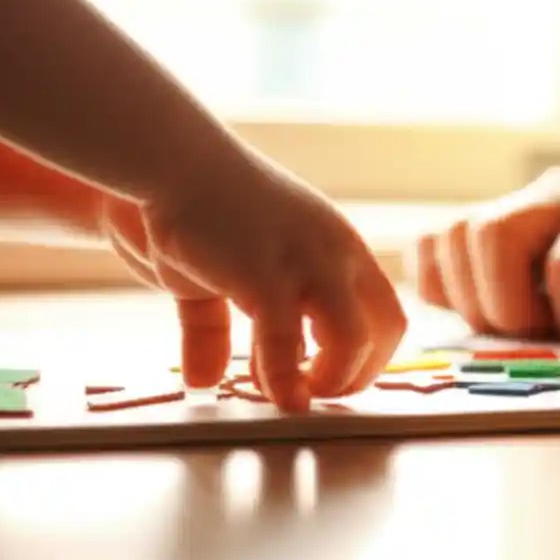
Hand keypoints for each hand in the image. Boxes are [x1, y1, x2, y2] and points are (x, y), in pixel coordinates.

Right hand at [102, 159, 405, 411]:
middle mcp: (337, 252)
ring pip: (354, 340)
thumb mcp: (215, 275)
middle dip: (362, 374)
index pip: (385, 310)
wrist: (171, 159)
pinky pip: (289, 344)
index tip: (329, 380)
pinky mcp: (267, 275)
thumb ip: (214, 327)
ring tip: (298, 400)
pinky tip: (271, 395)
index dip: (368, 356)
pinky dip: (284, 380)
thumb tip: (205, 378)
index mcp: (338, 246)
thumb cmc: (194, 209)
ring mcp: (307, 262)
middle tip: (322, 396)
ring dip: (333, 381)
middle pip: (388, 327)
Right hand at [409, 164, 559, 339]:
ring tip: (513, 323)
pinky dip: (440, 283)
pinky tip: (481, 306)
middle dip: (507, 306)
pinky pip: (431, 243)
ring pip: (453, 234)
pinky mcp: (487, 214)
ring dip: (470, 297)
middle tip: (541, 333)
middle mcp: (557, 191)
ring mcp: (516, 200)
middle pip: (491, 235)